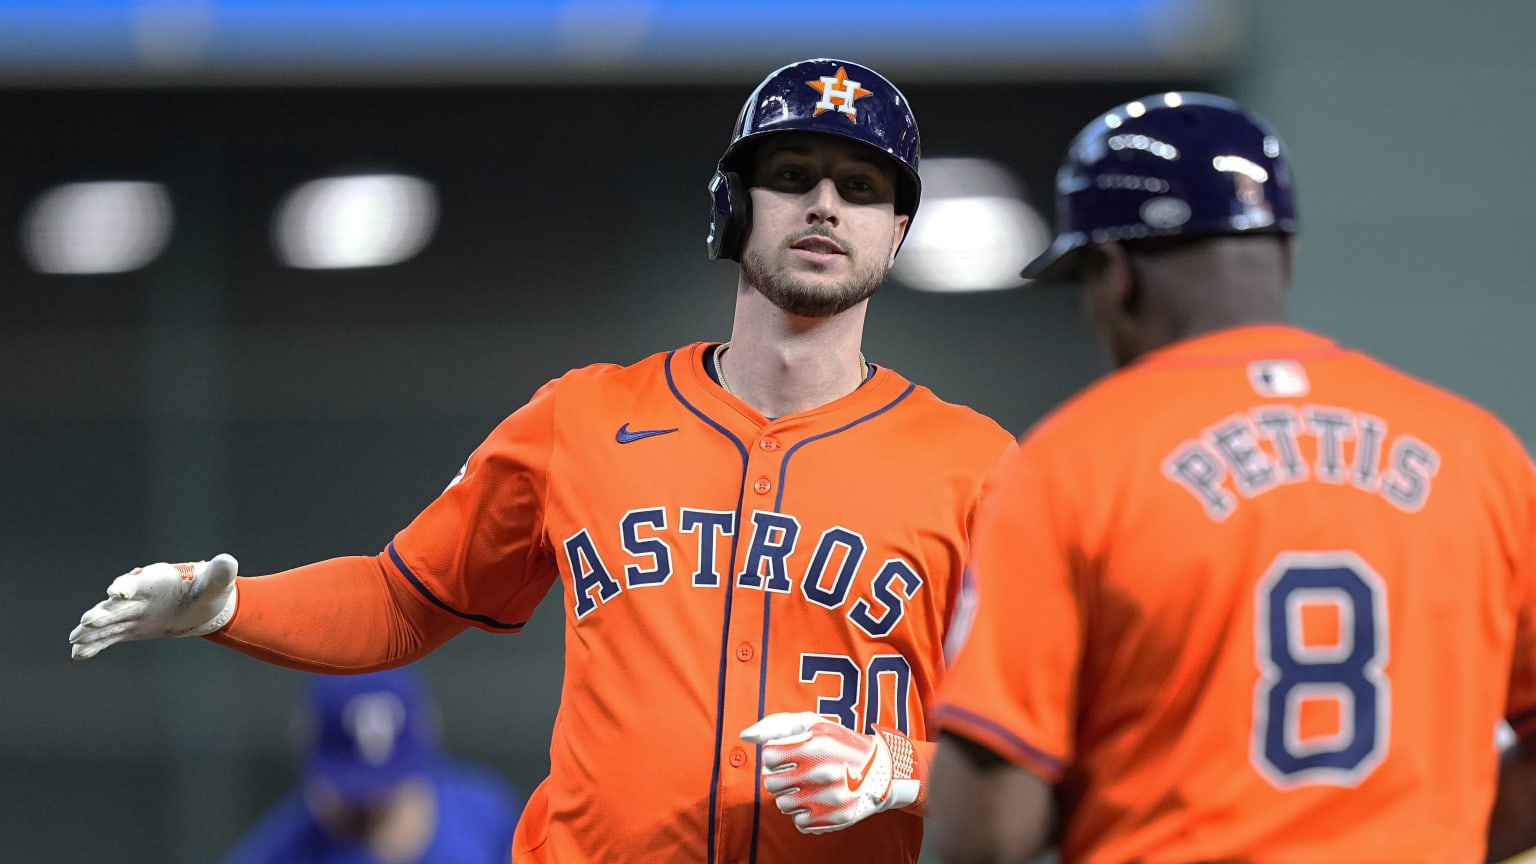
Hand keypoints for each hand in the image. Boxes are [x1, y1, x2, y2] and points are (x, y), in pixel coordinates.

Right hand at [69, 554, 239, 659]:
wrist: (205, 606)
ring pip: (108, 621)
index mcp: (156, 580)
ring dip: (92, 630)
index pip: (137, 581)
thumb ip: (220, 572)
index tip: (116, 591)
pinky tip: (78, 655)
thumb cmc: (210, 588)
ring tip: (74, 640)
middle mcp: (139, 595)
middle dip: (103, 611)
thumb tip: (227, 561)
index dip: (126, 585)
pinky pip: (109, 637)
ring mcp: (132, 613)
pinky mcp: (131, 629)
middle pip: (117, 604)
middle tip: (88, 621)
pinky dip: (94, 645)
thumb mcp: (218, 581)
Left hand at [740, 711, 922, 833]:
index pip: (768, 757)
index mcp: (816, 744)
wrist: (883, 769)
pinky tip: (818, 801)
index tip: (789, 755)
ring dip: (790, 796)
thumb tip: (745, 735)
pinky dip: (805, 813)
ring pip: (783, 805)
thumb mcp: (813, 724)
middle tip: (796, 772)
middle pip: (771, 784)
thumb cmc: (840, 743)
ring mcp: (831, 797)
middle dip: (779, 777)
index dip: (775, 756)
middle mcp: (824, 771)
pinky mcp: (837, 818)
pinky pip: (799, 823)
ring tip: (808, 786)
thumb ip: (776, 725)